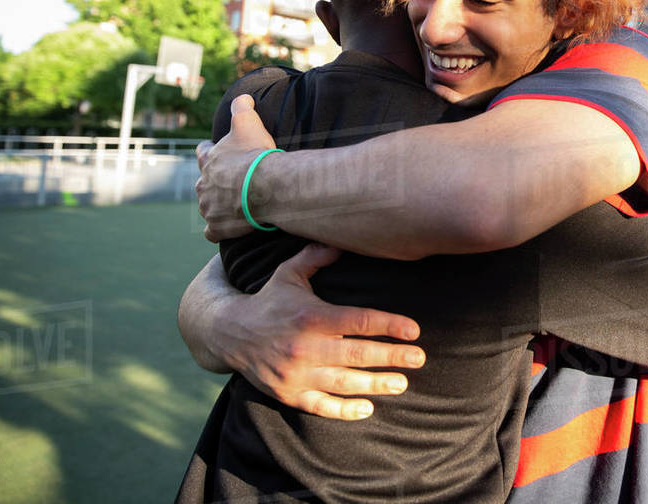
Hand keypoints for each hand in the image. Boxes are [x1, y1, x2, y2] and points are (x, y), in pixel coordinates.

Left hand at [197, 94, 276, 240]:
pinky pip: (212, 232)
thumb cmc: (255, 155)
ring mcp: (208, 207)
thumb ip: (242, 107)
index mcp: (209, 160)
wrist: (264, 186)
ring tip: (237, 208)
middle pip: (204, 183)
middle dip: (215, 184)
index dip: (210, 153)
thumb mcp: (248, 123)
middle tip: (233, 184)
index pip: (203, 153)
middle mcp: (203, 184)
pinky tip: (229, 229)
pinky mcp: (216, 227)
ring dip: (219, 207)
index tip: (216, 155)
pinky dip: (219, 230)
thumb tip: (243, 96)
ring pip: (208, 207)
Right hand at [215, 243, 424, 419]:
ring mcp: (295, 373)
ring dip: (375, 385)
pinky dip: (343, 410)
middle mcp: (304, 347)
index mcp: (311, 316)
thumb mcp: (289, 272)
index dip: (389, 325)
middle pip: (356, 354)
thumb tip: (345, 237)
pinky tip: (367, 409)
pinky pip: (319, 406)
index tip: (414, 331)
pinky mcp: (287, 393)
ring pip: (343, 383)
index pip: (358, 321)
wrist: (228, 333)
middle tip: (419, 359)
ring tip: (401, 384)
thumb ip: (317, 255)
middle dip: (391, 357)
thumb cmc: (269, 300)